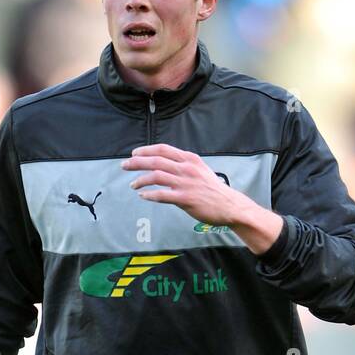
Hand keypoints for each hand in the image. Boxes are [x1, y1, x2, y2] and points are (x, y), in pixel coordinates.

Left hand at [122, 143, 284, 252]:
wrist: (230, 205)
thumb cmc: (213, 190)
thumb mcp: (201, 170)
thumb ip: (184, 165)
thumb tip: (167, 165)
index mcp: (190, 159)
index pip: (163, 149)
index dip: (146, 150)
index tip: (134, 153)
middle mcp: (186, 168)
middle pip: (155, 160)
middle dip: (136, 162)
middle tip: (124, 166)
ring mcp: (185, 183)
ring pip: (156, 176)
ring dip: (140, 180)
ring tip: (133, 184)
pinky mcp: (185, 199)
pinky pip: (162, 195)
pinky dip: (150, 195)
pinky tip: (143, 196)